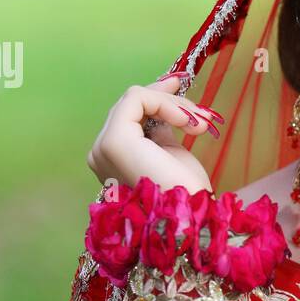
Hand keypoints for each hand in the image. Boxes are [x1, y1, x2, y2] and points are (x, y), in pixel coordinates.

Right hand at [86, 73, 221, 195]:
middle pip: (130, 106)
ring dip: (173, 104)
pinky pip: (137, 98)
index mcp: (112, 158)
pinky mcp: (114, 139)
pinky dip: (165, 102)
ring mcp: (103, 146)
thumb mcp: (170, 152)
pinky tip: (186, 121)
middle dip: (167, 99)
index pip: (128, 116)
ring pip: (135, 98)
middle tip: (198, 107)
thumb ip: (160, 129)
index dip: (154, 98)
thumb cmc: (185, 191)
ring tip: (199, 123)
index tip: (179, 85)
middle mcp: (100, 152)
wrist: (190, 215)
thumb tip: (164, 101)